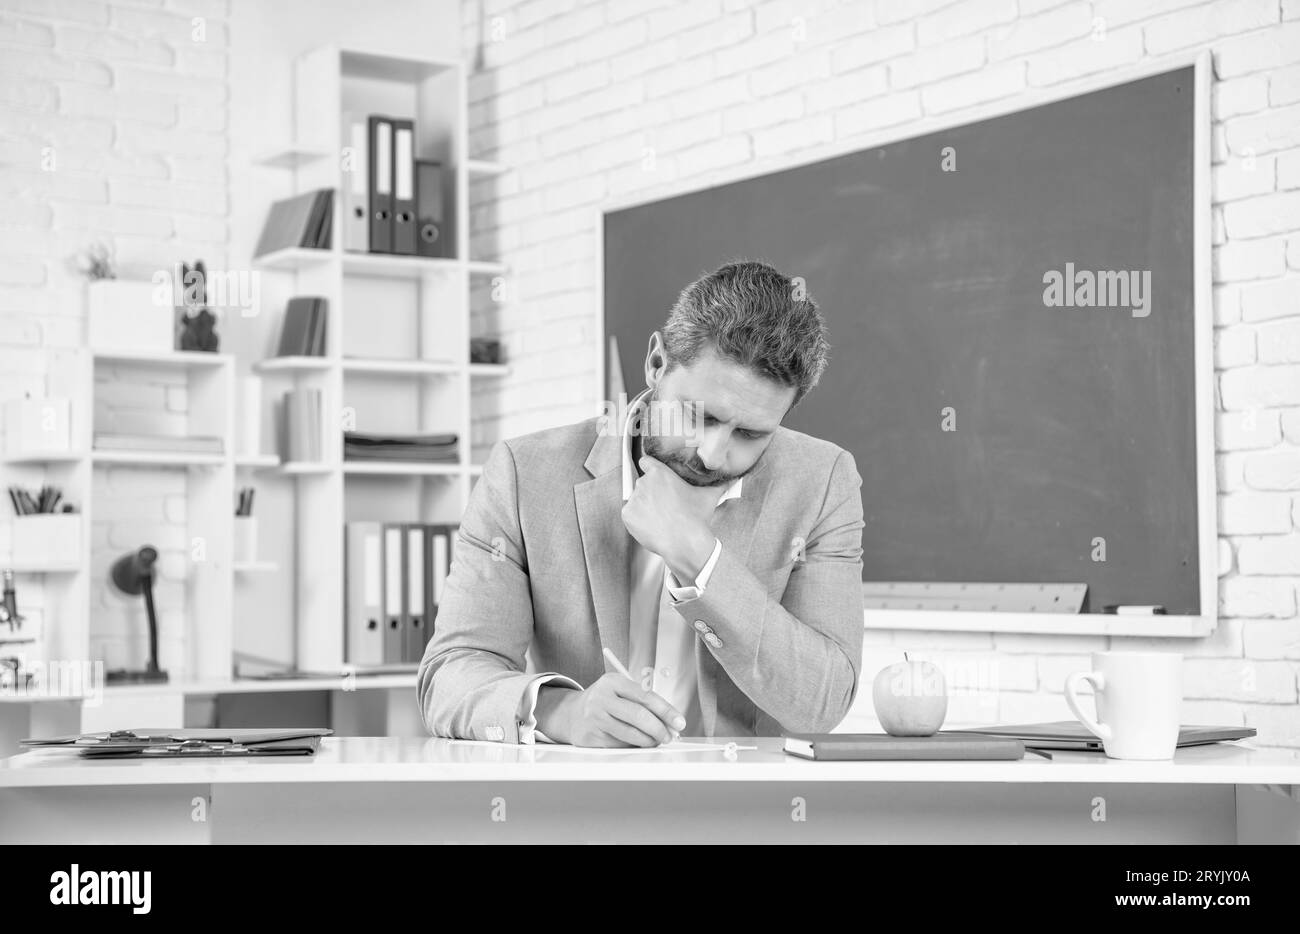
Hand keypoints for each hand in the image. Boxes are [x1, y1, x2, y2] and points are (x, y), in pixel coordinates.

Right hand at [536, 674, 686, 746]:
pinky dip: (632, 746)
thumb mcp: (620, 691)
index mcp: (612, 682)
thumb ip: (643, 702)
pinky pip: (619, 745)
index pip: (645, 696)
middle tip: (669, 736)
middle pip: (638, 716)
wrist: (571, 713)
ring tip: (655, 740)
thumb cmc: (605, 701)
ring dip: (648, 741)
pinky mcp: (590, 737)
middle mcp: (601, 698)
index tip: (679, 722)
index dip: (666, 711)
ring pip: (630, 734)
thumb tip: (670, 722)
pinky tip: (636, 742)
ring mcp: (593, 718)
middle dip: (659, 729)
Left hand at [621, 455, 718, 578]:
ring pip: (636, 500)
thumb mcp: (709, 496)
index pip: (646, 462)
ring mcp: (634, 499)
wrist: (685, 542)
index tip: (655, 477)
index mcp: (659, 473)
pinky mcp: (627, 514)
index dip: (650, 469)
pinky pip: (629, 515)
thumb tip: (734, 478)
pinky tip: (651, 525)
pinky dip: (636, 520)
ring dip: (644, 507)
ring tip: (659, 518)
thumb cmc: (695, 518)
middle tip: (664, 505)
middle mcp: (644, 482)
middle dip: (650, 493)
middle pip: (642, 484)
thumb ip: (720, 483)